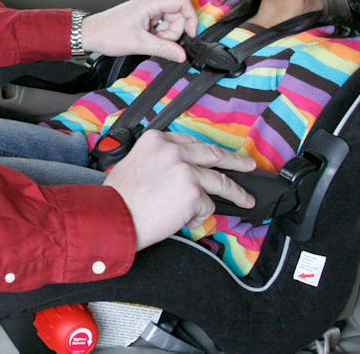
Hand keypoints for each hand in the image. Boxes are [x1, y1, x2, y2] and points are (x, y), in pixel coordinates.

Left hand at [82, 0, 198, 62]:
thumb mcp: (139, 44)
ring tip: (148, 42)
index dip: (191, 18)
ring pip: (169, 23)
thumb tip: (182, 54)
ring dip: (164, 36)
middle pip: (178, 15)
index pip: (183, 2)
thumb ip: (164, 49)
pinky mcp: (144, 19)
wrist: (90, 34)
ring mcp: (147, 11)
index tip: (190, 34)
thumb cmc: (108, 33)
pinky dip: (157, 36)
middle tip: (159, 42)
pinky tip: (146, 41)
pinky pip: (160, 27)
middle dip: (172, 32)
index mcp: (150, 3)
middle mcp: (150, 4)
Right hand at [103, 131, 255, 250]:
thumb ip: (157, 161)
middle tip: (247, 165)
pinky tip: (183, 220)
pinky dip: (199, 217)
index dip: (205, 152)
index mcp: (157, 140)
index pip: (190, 142)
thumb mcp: (134, 163)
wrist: (112, 216)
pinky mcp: (194, 193)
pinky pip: (207, 206)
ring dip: (236, 192)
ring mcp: (186, 170)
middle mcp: (173, 150)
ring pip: (220, 181)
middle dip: (234, 160)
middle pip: (213, 154)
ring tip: (247, 200)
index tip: (215, 155)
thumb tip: (177, 175)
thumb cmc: (118, 197)